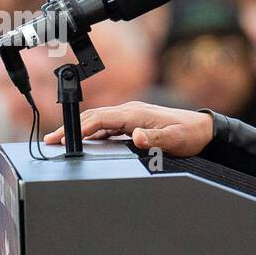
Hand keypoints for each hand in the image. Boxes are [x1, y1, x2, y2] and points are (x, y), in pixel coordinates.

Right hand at [42, 101, 214, 156]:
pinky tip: (86, 142)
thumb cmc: (190, 134)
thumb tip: (136, 136)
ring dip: (80, 130)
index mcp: (135, 113)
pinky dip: (94, 133)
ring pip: (99, 122)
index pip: (100, 119)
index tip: (63, 138)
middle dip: (72, 128)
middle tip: (52, 141)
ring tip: (62, 141)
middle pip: (94, 118)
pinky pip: (109, 127)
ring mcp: (131, 117)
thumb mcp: (175, 139)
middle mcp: (130, 112)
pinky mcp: (134, 124)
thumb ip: (155, 138)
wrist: (203, 130)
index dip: (79, 128)